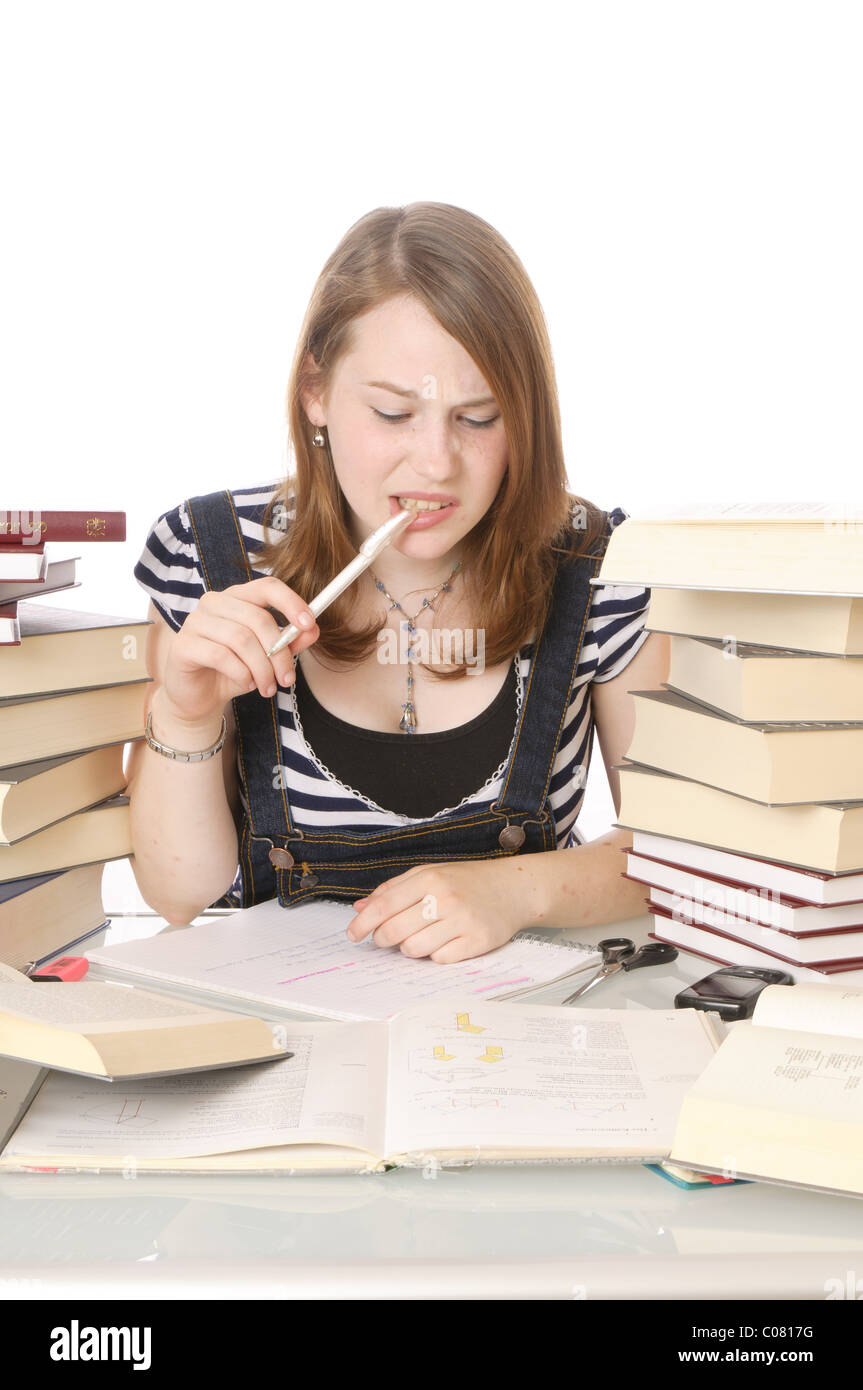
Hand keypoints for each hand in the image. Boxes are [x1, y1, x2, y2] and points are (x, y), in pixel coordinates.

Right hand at [161, 577, 319, 724]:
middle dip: (279, 653)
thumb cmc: (234, 671)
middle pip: (258, 618)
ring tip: (268, 687)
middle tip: (287, 678)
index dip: (291, 602)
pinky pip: (221, 656)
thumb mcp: (268, 657)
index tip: (309, 624)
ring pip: (242, 639)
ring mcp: (195, 622)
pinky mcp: (183, 645)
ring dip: (262, 669)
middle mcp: (214, 603)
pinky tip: (247, 684)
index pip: (267, 587)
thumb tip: (313, 629)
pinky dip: (241, 674)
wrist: (199, 697)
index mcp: (237, 597)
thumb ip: (289, 641)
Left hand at [345, 860, 529, 962]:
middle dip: (383, 940)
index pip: (383, 907)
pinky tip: (443, 942)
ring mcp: (463, 921)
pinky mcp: (478, 942)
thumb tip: (360, 909)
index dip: (363, 925)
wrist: (513, 888)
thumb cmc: (466, 881)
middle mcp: (445, 898)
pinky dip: (435, 955)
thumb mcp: (429, 874)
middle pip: (394, 932)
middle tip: (385, 939)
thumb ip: (393, 890)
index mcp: (428, 879)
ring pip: (415, 949)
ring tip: (420, 937)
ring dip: (410, 948)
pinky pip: (440, 960)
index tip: (352, 935)